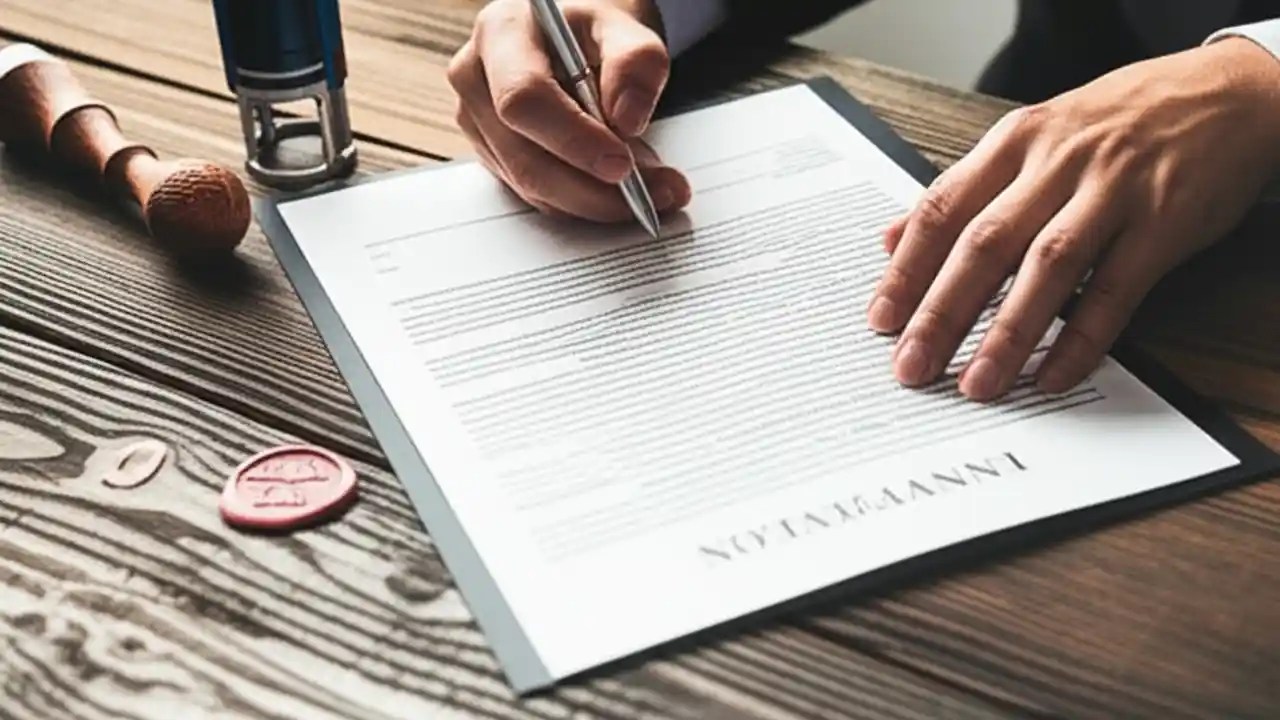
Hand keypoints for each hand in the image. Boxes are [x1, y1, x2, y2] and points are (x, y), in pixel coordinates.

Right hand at [447, 0, 691, 219]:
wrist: (572, 40)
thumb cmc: (590, 32)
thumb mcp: (624, 29)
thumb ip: (636, 63)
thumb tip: (628, 120)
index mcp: (501, 34)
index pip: (524, 100)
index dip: (574, 140)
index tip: (623, 165)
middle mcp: (477, 79)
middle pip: (525, 158)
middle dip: (593, 189)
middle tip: (655, 194)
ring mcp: (477, 122)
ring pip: (530, 187)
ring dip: (593, 201)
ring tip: (649, 192)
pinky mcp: (491, 154)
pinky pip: (534, 195)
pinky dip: (580, 202)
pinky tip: (616, 192)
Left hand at [868, 38, 1279, 400]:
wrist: (1224, 94)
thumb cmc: (1117, 124)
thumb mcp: (1033, 138)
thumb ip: (964, 191)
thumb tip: (891, 239)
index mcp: (1016, 141)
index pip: (943, 208)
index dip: (907, 268)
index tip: (881, 320)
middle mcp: (1058, 162)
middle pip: (985, 243)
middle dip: (942, 311)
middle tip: (913, 365)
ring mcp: (1113, 190)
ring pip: (1046, 267)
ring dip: (1006, 332)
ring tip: (977, 383)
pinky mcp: (1164, 221)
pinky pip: (1116, 290)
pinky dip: (1081, 338)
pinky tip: (1051, 374)